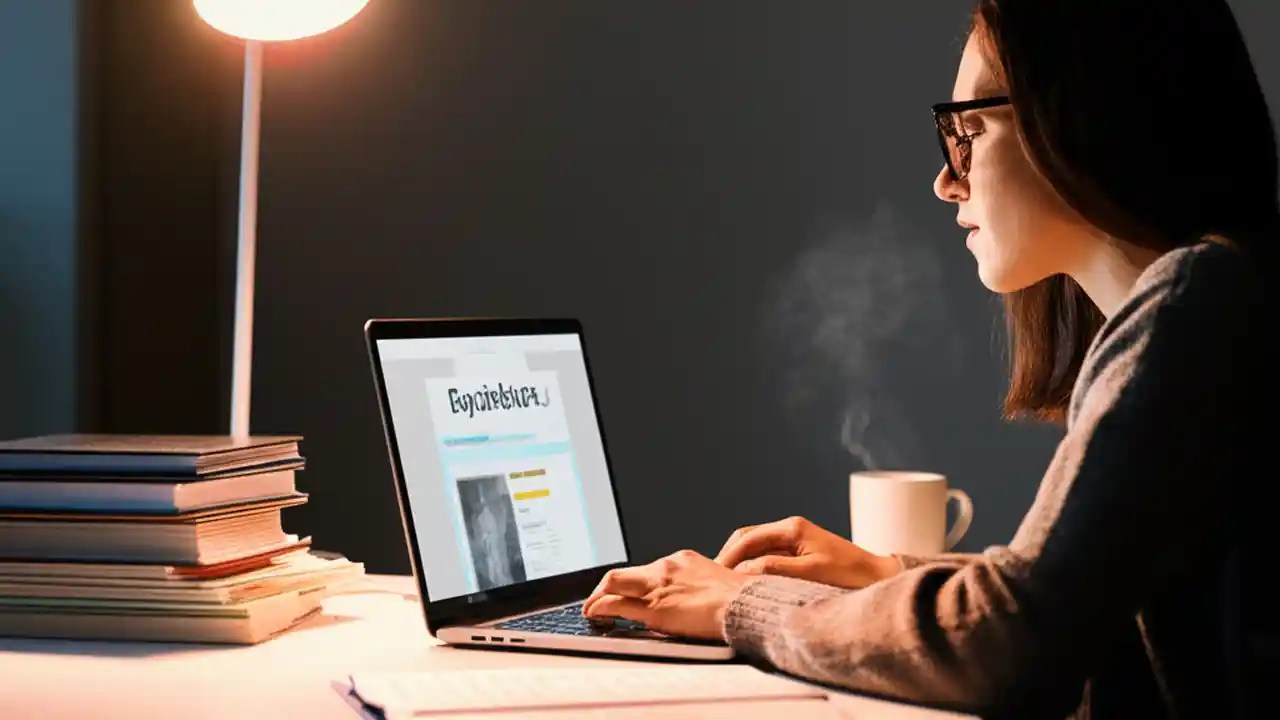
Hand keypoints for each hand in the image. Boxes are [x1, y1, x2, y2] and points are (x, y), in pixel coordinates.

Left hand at [582, 550, 750, 640]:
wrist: (747, 604)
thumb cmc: (741, 600)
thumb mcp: (717, 583)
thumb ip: (699, 587)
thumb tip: (695, 600)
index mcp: (683, 560)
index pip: (649, 570)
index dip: (634, 582)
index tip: (629, 591)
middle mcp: (666, 567)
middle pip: (624, 573)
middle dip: (606, 586)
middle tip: (597, 599)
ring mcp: (658, 586)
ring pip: (613, 582)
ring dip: (597, 596)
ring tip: (590, 609)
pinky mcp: (654, 608)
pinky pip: (617, 604)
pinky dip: (600, 607)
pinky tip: (594, 615)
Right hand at [714, 516, 899, 589]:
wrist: (878, 578)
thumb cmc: (849, 575)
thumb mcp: (809, 573)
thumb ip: (774, 569)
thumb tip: (742, 571)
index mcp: (791, 528)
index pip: (747, 539)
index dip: (727, 557)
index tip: (714, 577)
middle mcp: (790, 528)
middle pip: (747, 538)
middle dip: (729, 557)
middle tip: (715, 580)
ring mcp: (795, 538)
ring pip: (755, 546)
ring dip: (740, 562)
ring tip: (728, 583)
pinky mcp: (800, 550)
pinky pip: (767, 554)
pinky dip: (753, 565)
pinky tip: (748, 582)